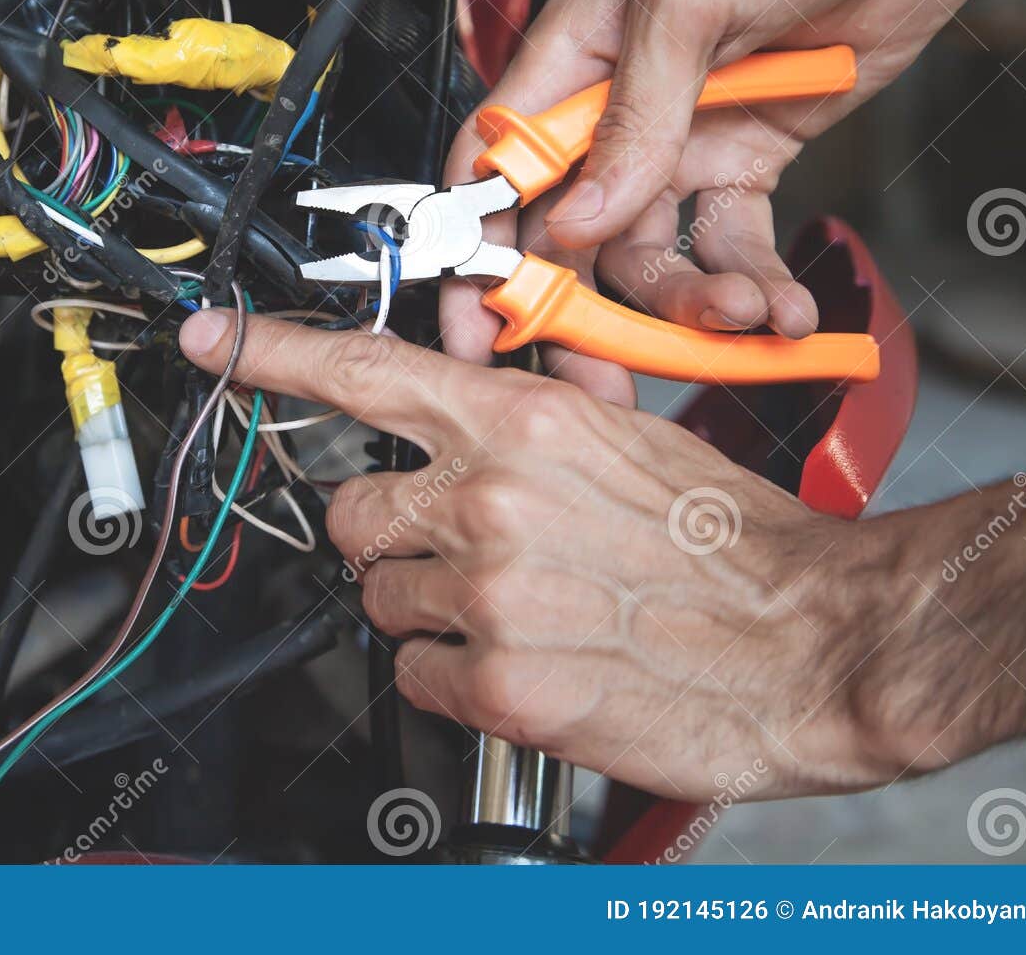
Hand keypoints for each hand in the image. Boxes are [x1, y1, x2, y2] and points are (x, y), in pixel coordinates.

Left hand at [180, 310, 1025, 800]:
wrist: (815, 642)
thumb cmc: (736, 543)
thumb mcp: (634, 438)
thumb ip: (536, 409)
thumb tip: (478, 378)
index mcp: (520, 425)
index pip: (363, 373)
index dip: (269, 354)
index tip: (211, 340)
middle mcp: (487, 501)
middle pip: (350, 516)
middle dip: (390, 538)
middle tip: (462, 553)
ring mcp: (487, 596)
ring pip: (380, 601)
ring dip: (431, 611)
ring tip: (520, 614)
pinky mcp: (499, 685)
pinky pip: (412, 675)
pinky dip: (452, 678)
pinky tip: (522, 665)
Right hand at [441, 0, 1025, 403]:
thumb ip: (633, 114)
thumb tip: (581, 215)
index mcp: (570, 62)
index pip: (494, 169)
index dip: (475, 249)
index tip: (478, 321)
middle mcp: (613, 115)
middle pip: (566, 239)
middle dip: (579, 316)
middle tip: (597, 379)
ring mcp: (679, 146)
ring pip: (652, 259)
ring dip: (691, 306)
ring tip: (744, 316)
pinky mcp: (744, 167)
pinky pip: (731, 247)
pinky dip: (755, 289)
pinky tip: (782, 310)